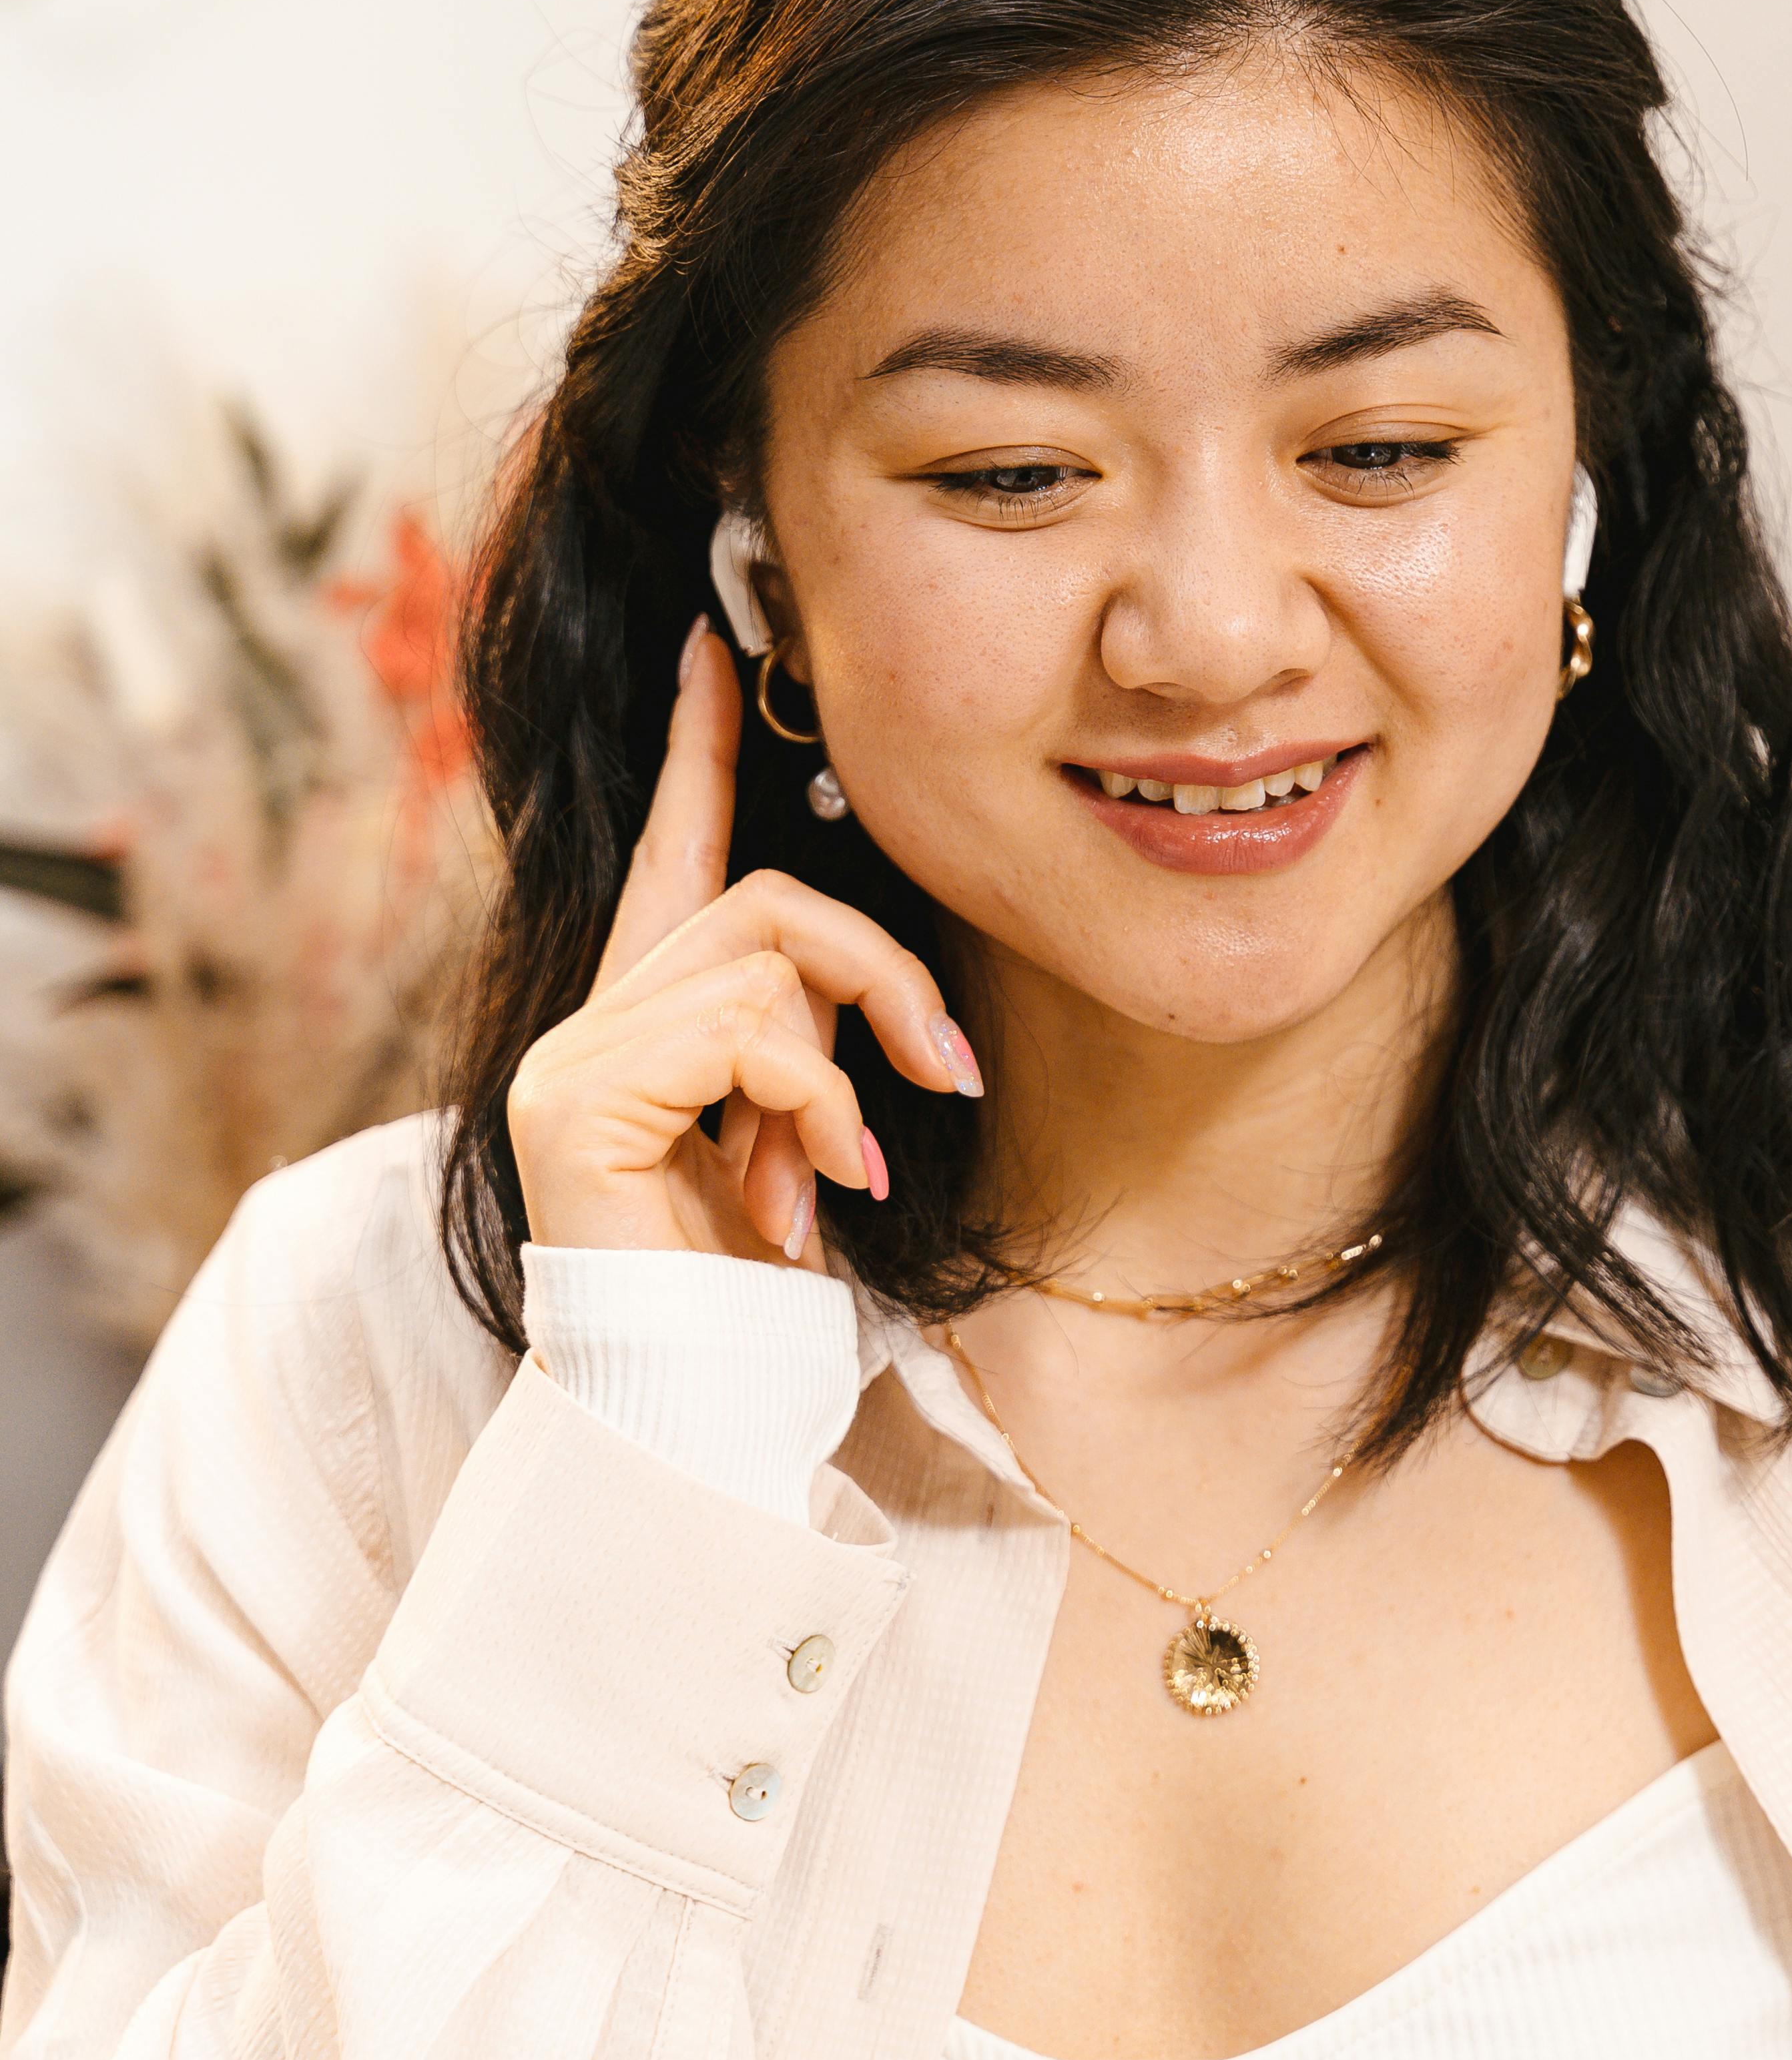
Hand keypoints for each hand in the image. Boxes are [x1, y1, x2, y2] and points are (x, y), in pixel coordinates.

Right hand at [506, 621, 976, 1264]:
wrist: (692, 1410)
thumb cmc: (751, 1295)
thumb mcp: (803, 1137)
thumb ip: (809, 1047)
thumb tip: (873, 1006)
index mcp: (650, 1020)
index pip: (676, 853)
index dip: (697, 750)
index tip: (714, 650)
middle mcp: (594, 1020)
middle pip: (766, 904)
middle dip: (881, 974)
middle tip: (949, 1072)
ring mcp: (573, 1057)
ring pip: (762, 963)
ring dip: (842, 1064)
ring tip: (847, 1170)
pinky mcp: (575, 1101)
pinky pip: (737, 1033)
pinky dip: (805, 1104)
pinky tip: (812, 1194)